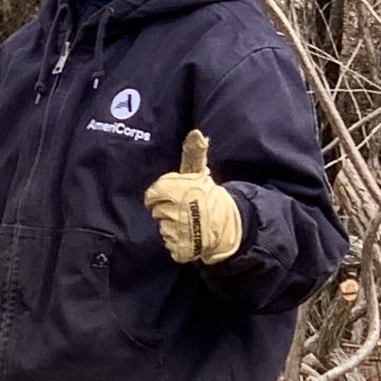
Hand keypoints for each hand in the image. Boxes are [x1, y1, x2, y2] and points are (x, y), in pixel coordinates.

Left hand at [143, 129, 241, 263]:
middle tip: (184, 208)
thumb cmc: (208, 195)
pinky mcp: (180, 248)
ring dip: (172, 226)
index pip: (153, 193)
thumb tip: (196, 133)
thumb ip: (193, 154)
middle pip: (156, 211)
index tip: (173, 194)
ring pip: (162, 228)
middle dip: (167, 209)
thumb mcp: (198, 173)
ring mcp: (177, 231)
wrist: (227, 223)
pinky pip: (169, 244)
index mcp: (176, 190)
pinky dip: (177, 242)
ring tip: (188, 221)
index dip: (161, 194)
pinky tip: (188, 235)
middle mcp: (174, 210)